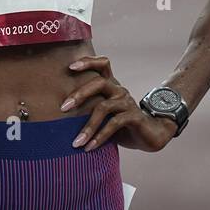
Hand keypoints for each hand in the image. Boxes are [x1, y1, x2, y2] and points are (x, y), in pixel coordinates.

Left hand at [61, 55, 176, 152]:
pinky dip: (100, 137)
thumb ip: (89, 109)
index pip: (103, 64)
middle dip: (80, 94)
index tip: (70, 67)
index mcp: (112, 86)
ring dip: (88, 126)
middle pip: (99, 83)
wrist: (150, 135)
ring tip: (76, 142)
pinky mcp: (134, 117)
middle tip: (63, 108)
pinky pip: (114, 124)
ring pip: (104, 107)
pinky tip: (90, 147)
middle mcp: (119, 90)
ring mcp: (127, 102)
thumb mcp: (104, 114)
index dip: (88, 61)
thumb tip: (59, 116)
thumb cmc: (121, 124)